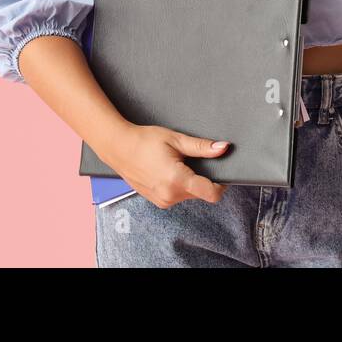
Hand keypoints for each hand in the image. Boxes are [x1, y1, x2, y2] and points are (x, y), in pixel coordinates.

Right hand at [102, 124, 229, 208]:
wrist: (118, 147)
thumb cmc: (144, 141)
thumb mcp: (176, 140)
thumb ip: (202, 147)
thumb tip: (223, 148)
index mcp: (177, 180)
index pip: (212, 194)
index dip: (221, 184)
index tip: (220, 172)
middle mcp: (170, 196)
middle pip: (200, 193)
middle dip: (202, 178)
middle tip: (191, 159)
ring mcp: (163, 201)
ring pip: (189, 194)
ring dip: (189, 182)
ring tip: (176, 163)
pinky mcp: (157, 201)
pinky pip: (177, 196)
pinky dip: (178, 185)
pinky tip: (167, 171)